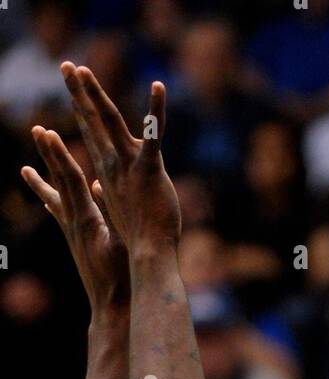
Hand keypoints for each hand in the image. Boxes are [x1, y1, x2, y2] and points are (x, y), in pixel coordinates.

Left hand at [21, 126, 128, 314]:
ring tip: (25, 167)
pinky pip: (61, 218)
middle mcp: (75, 224)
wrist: (111, 308)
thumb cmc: (123, 279)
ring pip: (55, 198)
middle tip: (37, 130)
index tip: (49, 133)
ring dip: (43, 178)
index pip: (71, 180)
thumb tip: (99, 184)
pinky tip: (45, 201)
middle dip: (48, 155)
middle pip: (59, 181)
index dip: (60, 156)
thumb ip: (111, 214)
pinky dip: (52, 204)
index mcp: (87, 220)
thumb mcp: (122, 244)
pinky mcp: (75, 243)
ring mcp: (72, 234)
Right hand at [62, 63, 180, 252]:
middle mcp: (112, 166)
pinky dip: (156, 109)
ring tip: (82, 70)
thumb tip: (98, 186)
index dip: (81, 112)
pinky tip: (158, 86)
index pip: (92, 136)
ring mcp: (128, 166)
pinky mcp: (149, 169)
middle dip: (77, 92)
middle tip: (65, 66)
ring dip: (95, 93)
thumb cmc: (138, 240)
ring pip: (109, 121)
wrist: (147, 256)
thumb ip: (107, 194)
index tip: (73, 92)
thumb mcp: (118, 213)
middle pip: (91, 122)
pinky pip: (154, 133)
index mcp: (108, 175)